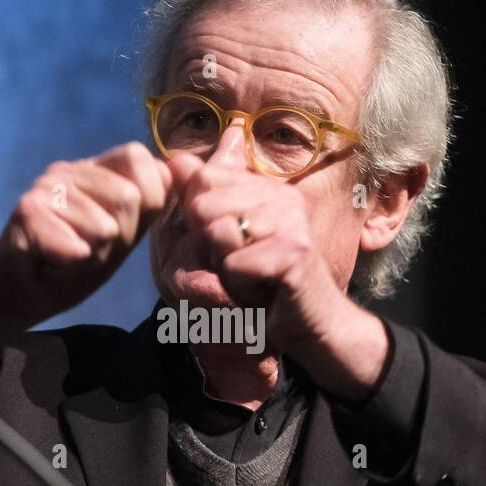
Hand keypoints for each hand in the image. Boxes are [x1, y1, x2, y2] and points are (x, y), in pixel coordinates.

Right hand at [0, 142, 172, 366]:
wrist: (18, 298)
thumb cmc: (72, 267)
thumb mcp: (122, 237)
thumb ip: (150, 206)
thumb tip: (178, 169)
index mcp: (96, 170)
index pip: (140, 159)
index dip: (146, 201)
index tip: (119, 231)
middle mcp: (70, 169)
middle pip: (128, 198)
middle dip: (118, 239)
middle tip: (88, 250)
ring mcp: (45, 187)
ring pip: (104, 227)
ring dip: (92, 257)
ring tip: (68, 258)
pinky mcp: (25, 213)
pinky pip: (77, 247)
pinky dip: (69, 266)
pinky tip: (50, 264)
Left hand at [174, 154, 390, 401]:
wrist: (311, 325)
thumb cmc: (265, 285)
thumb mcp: (222, 240)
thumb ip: (199, 199)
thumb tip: (175, 160)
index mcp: (266, 188)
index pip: (204, 178)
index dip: (200, 220)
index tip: (232, 245)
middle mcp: (282, 196)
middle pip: (204, 207)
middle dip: (210, 247)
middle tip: (243, 267)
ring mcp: (290, 221)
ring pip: (217, 235)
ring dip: (225, 268)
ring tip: (254, 278)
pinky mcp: (293, 251)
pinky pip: (233, 264)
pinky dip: (239, 286)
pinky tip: (264, 291)